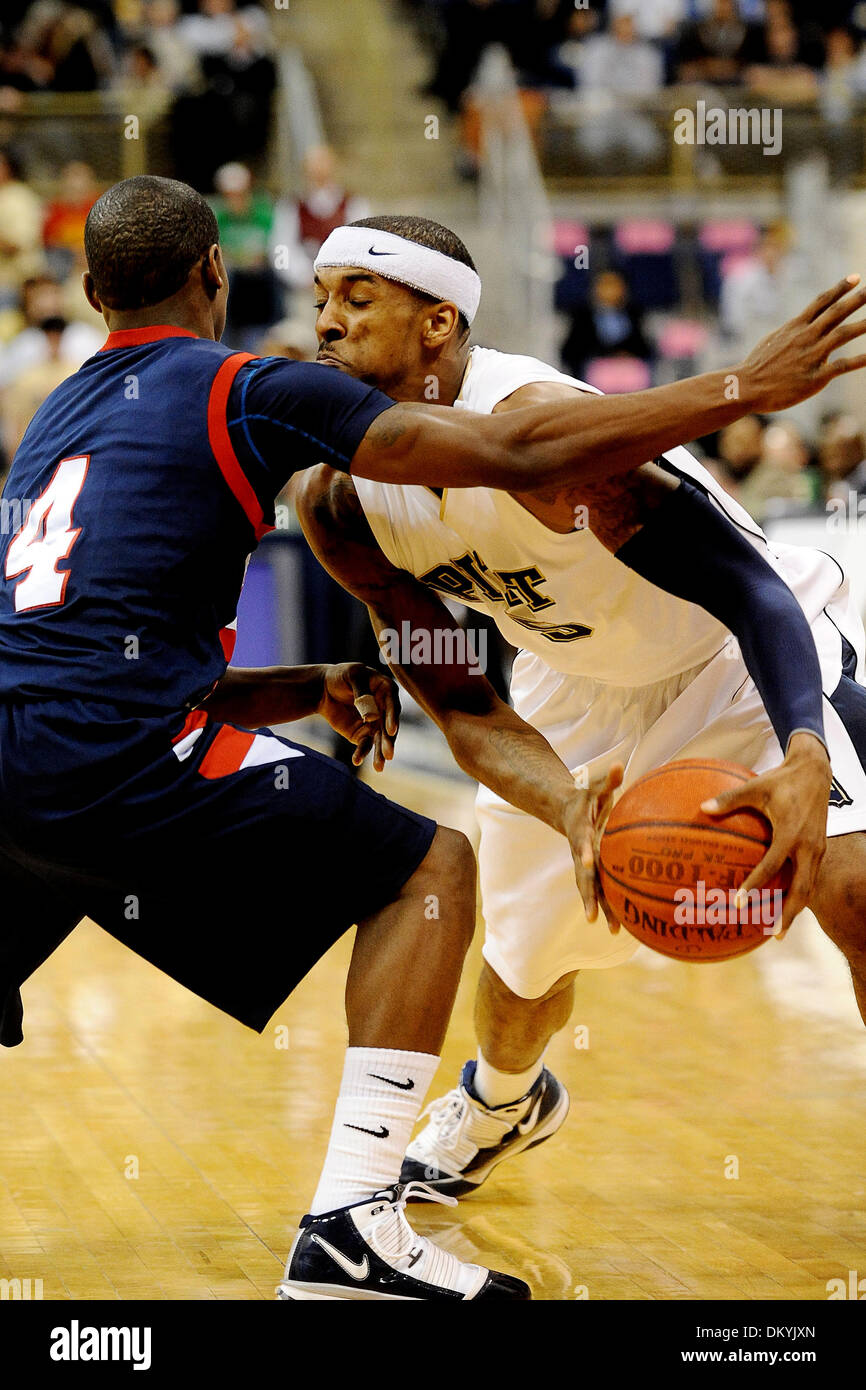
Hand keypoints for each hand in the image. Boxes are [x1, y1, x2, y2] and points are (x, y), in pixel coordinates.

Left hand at [318, 662, 399, 770]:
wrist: (324, 688)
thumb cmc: (341, 676)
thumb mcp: (351, 676)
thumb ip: (361, 693)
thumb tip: (371, 717)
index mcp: (386, 690)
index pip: (392, 705)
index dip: (393, 718)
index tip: (391, 731)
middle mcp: (385, 709)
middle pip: (389, 727)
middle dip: (388, 741)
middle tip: (388, 754)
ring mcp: (375, 723)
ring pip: (379, 740)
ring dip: (379, 753)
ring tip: (379, 767)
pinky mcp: (363, 734)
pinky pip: (364, 745)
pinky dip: (361, 753)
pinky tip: (356, 760)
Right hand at [562, 763, 623, 929]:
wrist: (566, 810)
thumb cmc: (586, 798)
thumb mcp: (596, 786)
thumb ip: (609, 778)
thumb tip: (620, 765)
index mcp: (581, 832)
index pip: (582, 843)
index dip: (585, 852)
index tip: (589, 862)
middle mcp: (580, 852)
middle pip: (584, 877)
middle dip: (589, 897)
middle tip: (594, 917)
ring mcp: (584, 864)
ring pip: (591, 890)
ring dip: (600, 909)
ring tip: (615, 930)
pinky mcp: (592, 870)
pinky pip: (599, 890)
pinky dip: (608, 906)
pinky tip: (623, 925)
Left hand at [700, 733, 831, 935]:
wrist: (815, 772)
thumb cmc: (782, 780)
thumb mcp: (755, 786)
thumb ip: (729, 799)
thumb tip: (701, 808)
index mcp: (791, 833)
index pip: (772, 866)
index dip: (755, 885)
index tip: (738, 902)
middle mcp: (809, 846)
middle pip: (802, 889)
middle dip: (789, 913)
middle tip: (773, 933)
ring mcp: (817, 850)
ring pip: (809, 887)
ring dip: (796, 908)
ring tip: (780, 928)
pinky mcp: (820, 849)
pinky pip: (810, 877)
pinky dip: (800, 893)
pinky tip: (784, 903)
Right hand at [738, 275, 865, 412]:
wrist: (745, 387)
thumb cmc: (757, 367)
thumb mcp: (772, 341)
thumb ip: (790, 333)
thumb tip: (799, 325)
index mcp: (795, 327)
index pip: (821, 302)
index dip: (840, 289)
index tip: (856, 278)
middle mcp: (805, 337)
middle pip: (836, 313)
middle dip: (858, 300)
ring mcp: (810, 356)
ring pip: (842, 335)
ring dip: (863, 325)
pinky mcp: (814, 377)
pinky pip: (841, 366)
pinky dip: (859, 360)